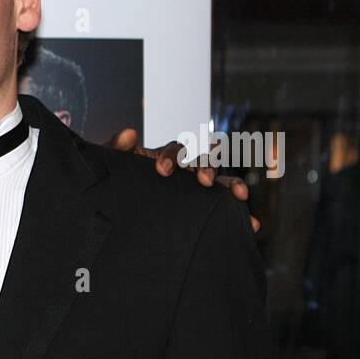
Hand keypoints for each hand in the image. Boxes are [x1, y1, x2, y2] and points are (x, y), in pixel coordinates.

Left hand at [106, 127, 260, 232]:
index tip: (162, 171)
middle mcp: (184, 170)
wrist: (114, 210)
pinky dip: (239, 214)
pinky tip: (250, 225)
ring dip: (231, 185)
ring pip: (221, 181)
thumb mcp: (109, 168)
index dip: (171, 157)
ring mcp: (195, 188)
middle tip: (204, 180)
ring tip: (240, 196)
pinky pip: (225, 208)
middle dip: (206, 166)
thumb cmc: (112, 184)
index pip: (175, 149)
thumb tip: (131, 133)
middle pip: (203, 160)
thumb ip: (115, 149)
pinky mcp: (203, 207)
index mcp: (162, 158)